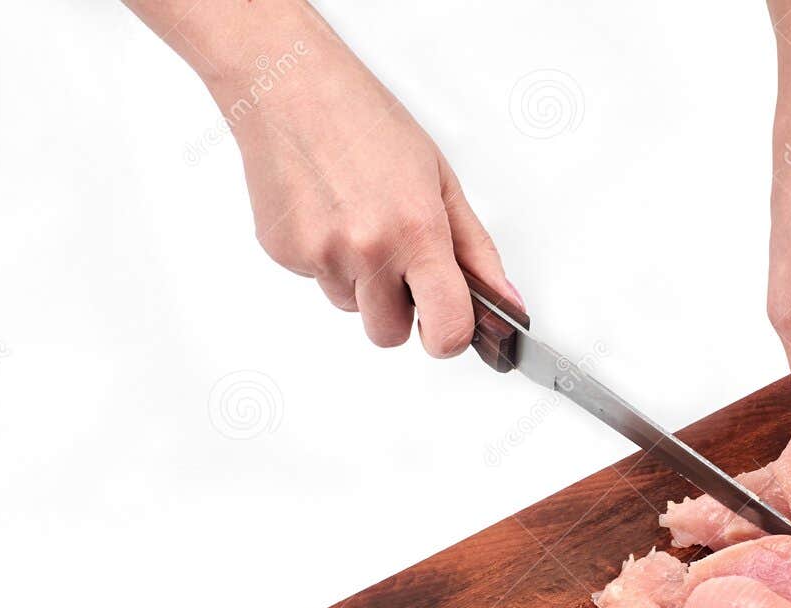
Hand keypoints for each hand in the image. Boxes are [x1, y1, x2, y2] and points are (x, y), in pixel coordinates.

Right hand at [200, 13, 517, 355]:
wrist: (288, 85)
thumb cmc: (365, 121)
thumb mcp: (440, 181)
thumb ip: (476, 251)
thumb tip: (506, 301)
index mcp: (417, 232)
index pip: (446, 331)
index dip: (450, 338)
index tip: (449, 329)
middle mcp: (368, 250)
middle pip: (390, 335)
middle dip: (399, 311)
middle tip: (398, 260)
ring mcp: (321, 255)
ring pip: (352, 306)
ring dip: (360, 281)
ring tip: (358, 219)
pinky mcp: (284, 253)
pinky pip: (317, 281)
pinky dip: (327, 259)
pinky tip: (328, 212)